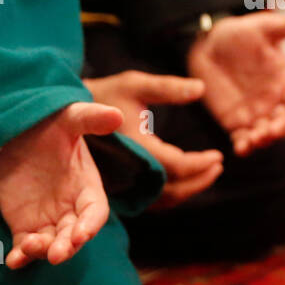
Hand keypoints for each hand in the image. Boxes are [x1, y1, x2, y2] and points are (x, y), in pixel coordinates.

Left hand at [0, 101, 121, 268]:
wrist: (15, 131)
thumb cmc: (48, 124)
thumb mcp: (70, 118)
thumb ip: (91, 119)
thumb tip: (117, 115)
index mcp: (86, 187)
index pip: (95, 212)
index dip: (90, 225)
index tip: (80, 234)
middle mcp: (70, 208)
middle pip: (73, 235)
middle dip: (67, 246)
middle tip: (57, 254)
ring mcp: (46, 219)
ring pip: (50, 244)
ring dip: (43, 251)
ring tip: (29, 247)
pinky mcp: (22, 225)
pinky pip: (24, 246)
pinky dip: (20, 256)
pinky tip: (13, 260)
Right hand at [86, 71, 223, 209]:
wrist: (66, 114)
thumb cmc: (103, 95)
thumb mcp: (134, 84)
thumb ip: (167, 88)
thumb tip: (201, 88)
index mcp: (134, 148)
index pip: (176, 166)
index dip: (200, 164)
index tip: (218, 155)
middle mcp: (127, 172)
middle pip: (172, 190)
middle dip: (199, 181)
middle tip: (217, 167)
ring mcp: (121, 183)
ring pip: (161, 199)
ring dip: (187, 191)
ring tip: (207, 174)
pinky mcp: (117, 187)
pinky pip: (148, 200)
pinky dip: (169, 196)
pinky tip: (183, 182)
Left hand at [187, 11, 284, 154]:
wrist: (207, 44)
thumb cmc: (240, 33)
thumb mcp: (267, 26)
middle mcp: (274, 101)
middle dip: (282, 129)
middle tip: (271, 130)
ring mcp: (256, 114)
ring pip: (266, 135)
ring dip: (264, 140)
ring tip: (255, 138)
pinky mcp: (235, 122)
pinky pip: (243, 140)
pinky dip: (244, 147)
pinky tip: (241, 148)